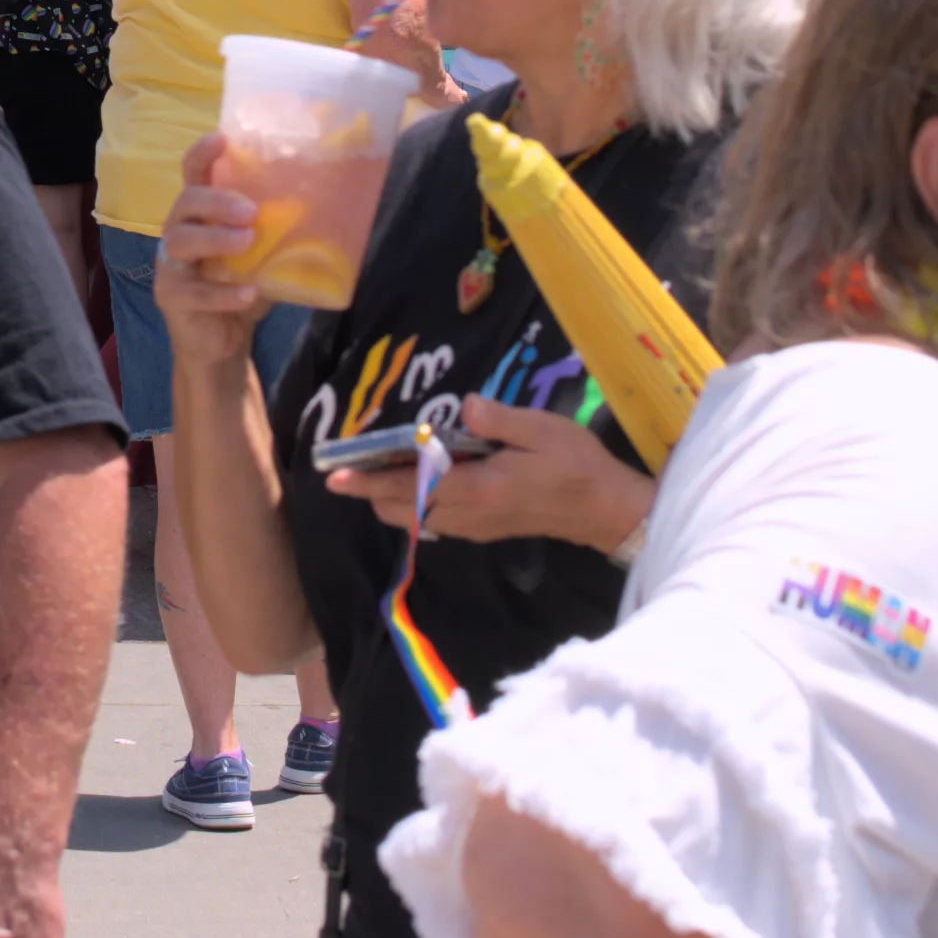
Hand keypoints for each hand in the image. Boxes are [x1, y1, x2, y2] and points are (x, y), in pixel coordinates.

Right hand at [151, 139, 271, 340]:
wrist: (222, 343)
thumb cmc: (241, 289)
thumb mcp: (263, 258)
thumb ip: (279, 236)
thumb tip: (330, 213)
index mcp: (200, 216)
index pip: (193, 174)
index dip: (202, 154)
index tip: (221, 138)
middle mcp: (179, 232)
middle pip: (184, 202)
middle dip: (216, 201)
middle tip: (250, 211)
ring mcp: (171, 266)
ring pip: (180, 241)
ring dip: (216, 239)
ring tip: (248, 242)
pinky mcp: (171, 298)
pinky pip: (194, 291)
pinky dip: (224, 292)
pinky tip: (249, 294)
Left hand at [332, 394, 649, 553]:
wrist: (602, 509)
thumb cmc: (574, 464)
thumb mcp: (541, 429)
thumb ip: (499, 419)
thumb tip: (466, 407)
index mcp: (478, 488)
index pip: (410, 484)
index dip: (370, 479)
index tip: (336, 476)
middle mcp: (468, 514)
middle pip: (402, 509)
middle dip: (370, 491)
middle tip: (345, 472)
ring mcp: (474, 527)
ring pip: (414, 519)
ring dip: (389, 500)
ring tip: (372, 475)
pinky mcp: (482, 530)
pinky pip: (434, 523)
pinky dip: (412, 508)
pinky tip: (413, 487)